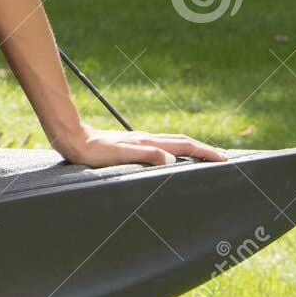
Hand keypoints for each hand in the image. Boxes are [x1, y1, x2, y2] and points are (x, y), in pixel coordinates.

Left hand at [52, 123, 227, 167]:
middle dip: (204, 149)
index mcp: (147, 141)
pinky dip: (175, 149)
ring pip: (172, 142)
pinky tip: (172, 156)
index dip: (205, 151)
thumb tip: (169, 157)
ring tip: (205, 156)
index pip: (183, 145)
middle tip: (223, 157)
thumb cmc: (92, 151)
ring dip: (191, 148)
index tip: (224, 158)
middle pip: (182, 141)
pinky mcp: (131, 144)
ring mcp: (139, 140)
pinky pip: (161, 145)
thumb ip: (143, 155)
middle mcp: (146, 138)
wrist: (71, 138)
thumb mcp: (117, 155)